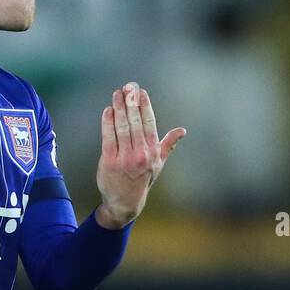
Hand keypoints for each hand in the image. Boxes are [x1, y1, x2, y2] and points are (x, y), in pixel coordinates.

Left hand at [95, 83, 185, 227]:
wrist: (125, 203)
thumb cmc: (142, 180)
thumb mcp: (158, 164)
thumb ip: (168, 145)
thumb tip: (182, 131)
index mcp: (152, 152)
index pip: (149, 123)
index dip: (145, 105)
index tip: (141, 91)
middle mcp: (140, 154)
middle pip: (135, 122)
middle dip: (131, 102)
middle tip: (128, 87)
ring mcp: (124, 158)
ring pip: (121, 127)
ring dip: (118, 108)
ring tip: (117, 94)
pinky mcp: (109, 162)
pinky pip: (108, 138)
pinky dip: (108, 122)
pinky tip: (108, 110)